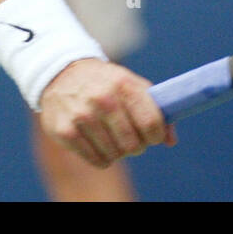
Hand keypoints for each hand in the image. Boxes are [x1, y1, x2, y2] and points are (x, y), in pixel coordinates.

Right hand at [38, 59, 175, 166]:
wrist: (61, 73)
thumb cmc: (106, 83)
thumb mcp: (131, 85)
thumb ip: (156, 110)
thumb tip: (171, 141)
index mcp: (123, 85)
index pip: (151, 123)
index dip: (156, 136)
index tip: (153, 136)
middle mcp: (103, 99)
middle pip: (133, 145)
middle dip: (136, 146)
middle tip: (129, 138)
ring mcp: (82, 115)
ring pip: (115, 155)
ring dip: (117, 152)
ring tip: (111, 137)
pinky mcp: (65, 131)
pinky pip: (96, 160)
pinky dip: (100, 157)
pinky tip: (96, 142)